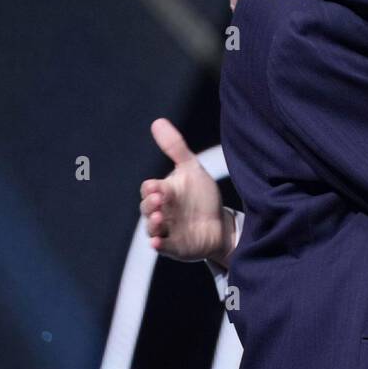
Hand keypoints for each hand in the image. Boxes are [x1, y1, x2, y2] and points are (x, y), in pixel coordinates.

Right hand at [139, 118, 234, 266]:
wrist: (220, 224)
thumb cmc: (201, 196)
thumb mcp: (191, 169)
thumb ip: (175, 148)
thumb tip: (157, 122)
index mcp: (163, 192)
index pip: (150, 189)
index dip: (152, 189)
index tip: (157, 187)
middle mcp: (161, 212)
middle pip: (148, 208)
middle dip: (151, 204)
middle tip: (160, 200)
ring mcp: (166, 230)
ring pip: (152, 228)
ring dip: (153, 224)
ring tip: (160, 218)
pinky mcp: (174, 247)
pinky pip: (162, 247)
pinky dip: (159, 245)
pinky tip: (157, 243)